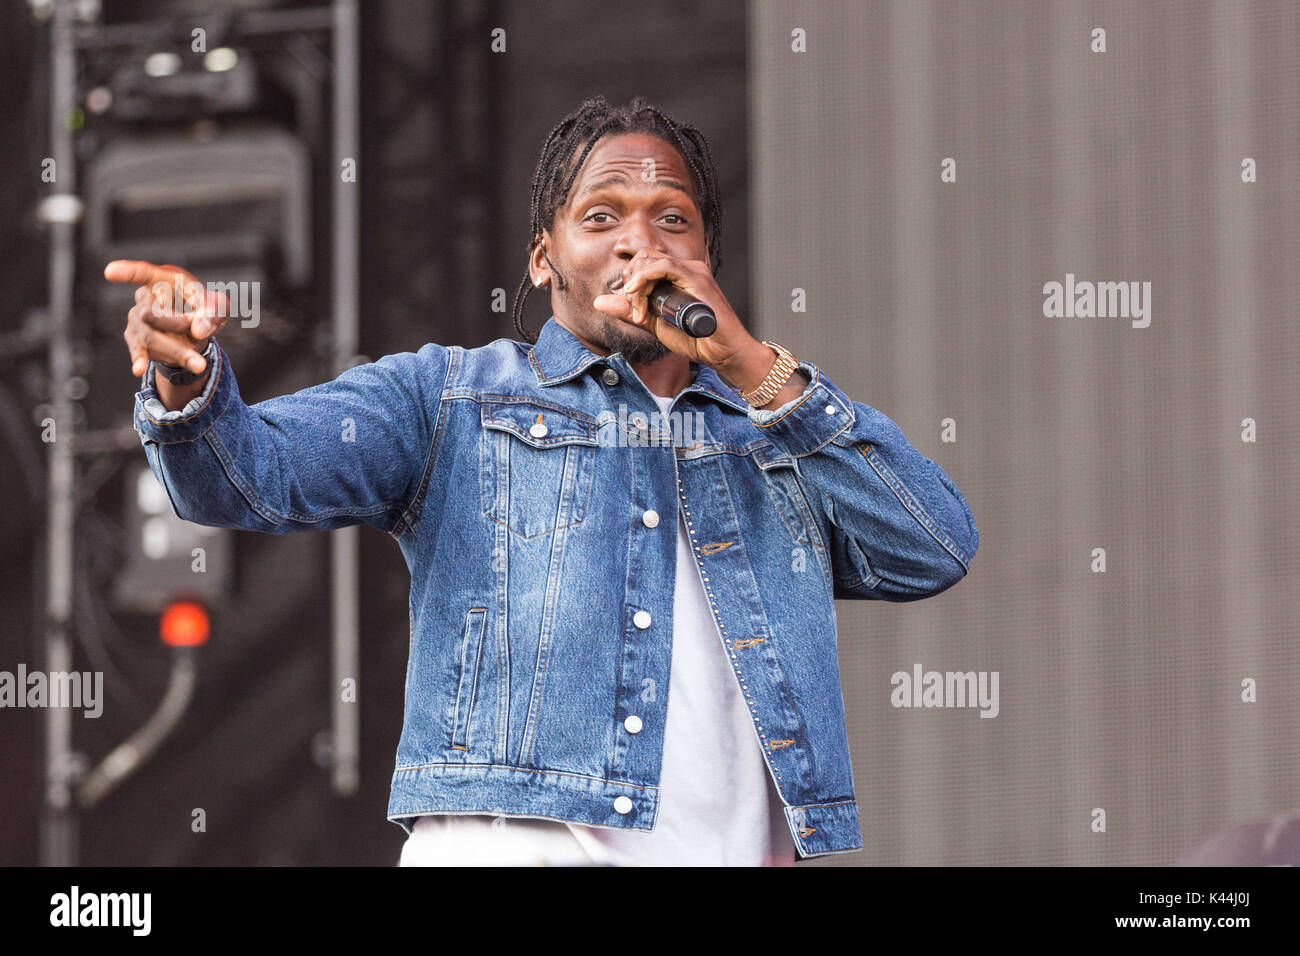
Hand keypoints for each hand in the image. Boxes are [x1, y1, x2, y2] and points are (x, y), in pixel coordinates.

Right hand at [104, 259, 229, 378]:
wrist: (197, 333)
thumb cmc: (207, 310)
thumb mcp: (218, 308)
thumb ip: (213, 313)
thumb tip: (198, 330)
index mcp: (166, 280)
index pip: (144, 273)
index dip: (128, 272)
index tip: (110, 272)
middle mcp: (146, 297)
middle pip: (150, 312)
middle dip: (175, 325)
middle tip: (199, 333)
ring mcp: (136, 319)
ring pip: (149, 335)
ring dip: (175, 350)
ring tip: (199, 364)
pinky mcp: (136, 339)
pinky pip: (139, 350)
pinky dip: (141, 359)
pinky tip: (138, 369)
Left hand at [591, 248, 758, 373]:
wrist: (722, 354)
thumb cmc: (695, 339)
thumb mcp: (653, 324)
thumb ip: (629, 311)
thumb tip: (599, 301)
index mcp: (676, 275)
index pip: (642, 262)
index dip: (630, 282)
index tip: (634, 311)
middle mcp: (685, 268)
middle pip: (644, 256)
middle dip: (631, 281)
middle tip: (636, 310)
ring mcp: (692, 270)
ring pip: (650, 259)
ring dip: (637, 284)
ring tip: (641, 310)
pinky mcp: (697, 278)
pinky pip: (664, 266)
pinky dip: (645, 278)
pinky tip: (637, 293)